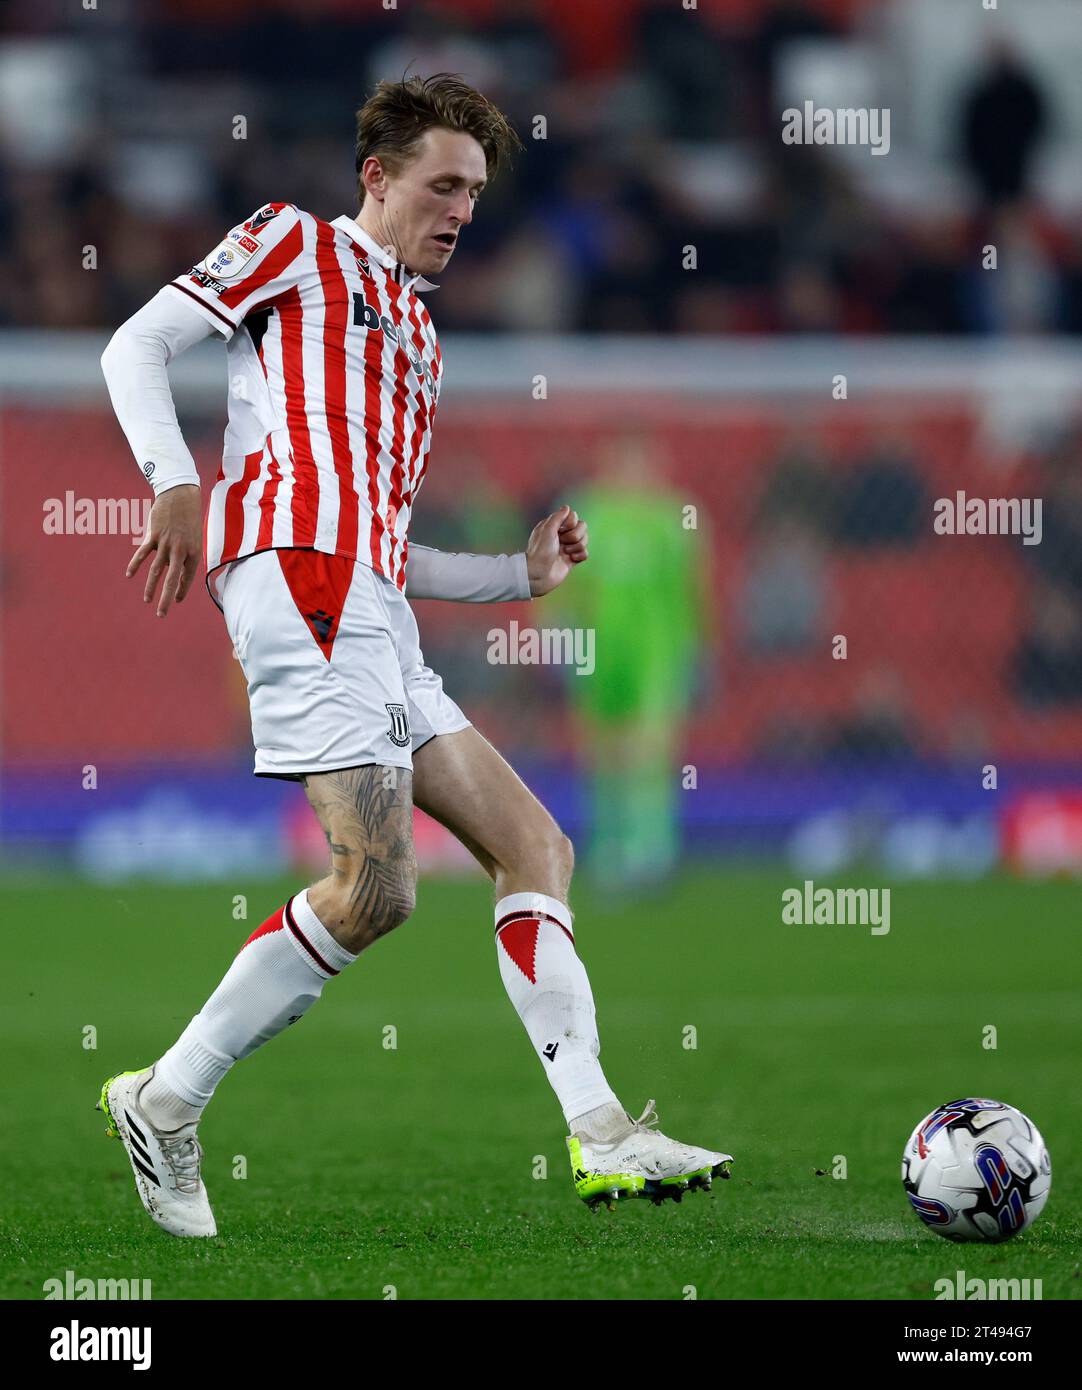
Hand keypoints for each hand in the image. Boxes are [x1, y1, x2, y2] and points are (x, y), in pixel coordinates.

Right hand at [127, 483, 202, 616]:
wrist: (180, 494)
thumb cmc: (188, 517)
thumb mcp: (194, 536)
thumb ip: (185, 554)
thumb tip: (174, 569)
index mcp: (193, 552)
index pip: (187, 578)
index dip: (182, 590)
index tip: (177, 601)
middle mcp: (180, 550)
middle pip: (172, 580)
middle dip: (166, 599)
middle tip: (161, 615)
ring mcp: (166, 543)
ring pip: (156, 570)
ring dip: (150, 587)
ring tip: (146, 600)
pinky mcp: (154, 535)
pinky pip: (143, 553)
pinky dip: (135, 564)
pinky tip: (129, 575)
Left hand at [526, 503, 587, 596]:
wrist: (538, 574)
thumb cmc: (540, 551)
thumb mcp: (547, 530)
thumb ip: (558, 517)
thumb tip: (567, 507)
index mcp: (555, 526)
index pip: (573, 516)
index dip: (571, 522)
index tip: (562, 530)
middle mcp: (562, 535)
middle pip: (582, 527)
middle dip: (575, 535)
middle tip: (562, 543)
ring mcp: (568, 547)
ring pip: (585, 540)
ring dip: (576, 546)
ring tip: (565, 553)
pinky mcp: (572, 559)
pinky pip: (585, 553)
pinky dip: (579, 556)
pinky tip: (570, 560)